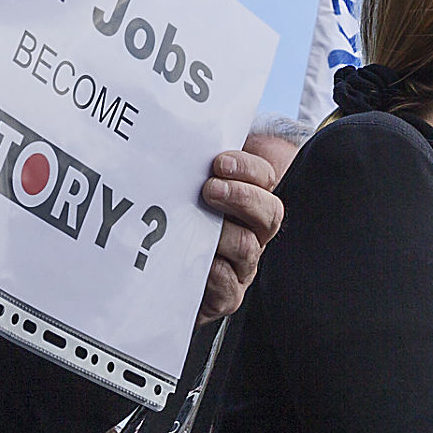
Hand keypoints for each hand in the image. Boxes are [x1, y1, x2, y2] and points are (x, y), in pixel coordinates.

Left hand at [196, 131, 293, 322]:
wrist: (162, 275)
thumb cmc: (183, 220)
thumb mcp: (191, 186)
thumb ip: (197, 164)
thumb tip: (184, 135)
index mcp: (251, 200)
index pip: (265, 178)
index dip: (247, 168)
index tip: (219, 162)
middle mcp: (253, 232)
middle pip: (269, 212)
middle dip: (242, 197)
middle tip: (210, 188)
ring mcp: (242, 266)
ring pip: (248, 247)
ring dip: (224, 234)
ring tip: (197, 224)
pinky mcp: (225, 296)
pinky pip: (229, 288)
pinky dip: (216, 274)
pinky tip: (200, 262)